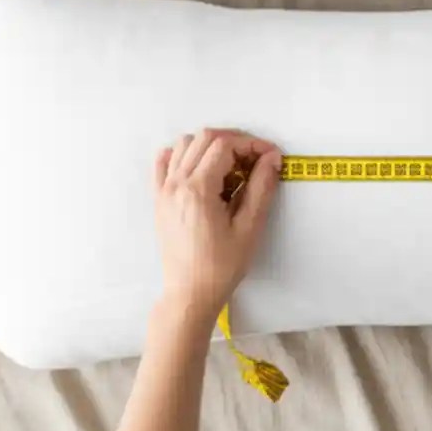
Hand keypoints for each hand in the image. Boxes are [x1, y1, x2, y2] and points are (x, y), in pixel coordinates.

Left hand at [153, 129, 281, 321]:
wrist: (190, 292)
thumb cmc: (221, 266)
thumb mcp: (249, 228)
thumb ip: (261, 188)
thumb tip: (272, 158)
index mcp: (198, 190)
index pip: (224, 145)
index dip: (252, 144)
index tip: (270, 155)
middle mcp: (176, 184)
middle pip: (204, 138)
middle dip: (234, 141)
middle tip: (255, 159)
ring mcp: (164, 190)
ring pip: (184, 145)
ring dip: (210, 146)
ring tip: (231, 167)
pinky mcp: (160, 199)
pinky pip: (165, 162)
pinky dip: (183, 155)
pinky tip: (201, 169)